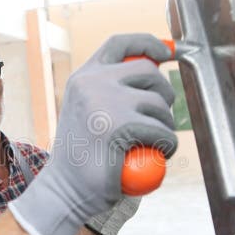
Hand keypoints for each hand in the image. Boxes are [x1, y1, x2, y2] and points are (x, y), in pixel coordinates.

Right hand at [9, 34, 176, 234]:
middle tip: (160, 117)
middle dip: (165, 92)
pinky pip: (162, 131)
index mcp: (83, 77)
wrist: (65, 191)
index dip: (148, 43)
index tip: (167, 53)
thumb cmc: (83, 157)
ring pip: (159, 104)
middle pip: (148, 71)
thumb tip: (152, 69)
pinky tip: (158, 154)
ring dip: (166, 125)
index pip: (120, 44)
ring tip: (154, 142)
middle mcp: (92, 83)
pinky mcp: (119, 126)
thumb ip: (108, 92)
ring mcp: (105, 103)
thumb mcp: (89, 113)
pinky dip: (168, 145)